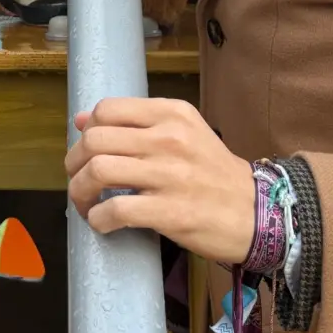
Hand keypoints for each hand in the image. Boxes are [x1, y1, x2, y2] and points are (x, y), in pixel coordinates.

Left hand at [65, 97, 256, 263]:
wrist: (257, 212)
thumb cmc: (214, 174)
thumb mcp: (183, 133)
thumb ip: (136, 123)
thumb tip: (81, 118)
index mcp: (173, 114)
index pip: (108, 109)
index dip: (86, 131)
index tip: (87, 151)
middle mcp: (170, 139)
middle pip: (95, 139)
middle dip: (74, 163)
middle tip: (78, 181)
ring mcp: (170, 175)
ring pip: (98, 171)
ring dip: (80, 192)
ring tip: (86, 204)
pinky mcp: (170, 211)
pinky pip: (115, 210)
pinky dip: (98, 218)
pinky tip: (102, 223)